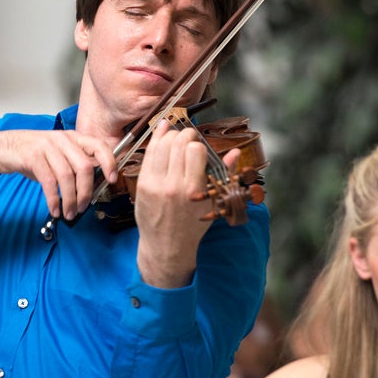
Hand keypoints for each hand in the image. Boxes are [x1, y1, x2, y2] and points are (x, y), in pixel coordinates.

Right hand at [0, 129, 116, 219]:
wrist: (3, 148)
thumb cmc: (33, 155)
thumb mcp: (58, 156)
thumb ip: (75, 166)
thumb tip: (91, 187)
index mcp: (73, 138)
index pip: (99, 146)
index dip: (109, 163)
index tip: (112, 179)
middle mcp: (62, 139)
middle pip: (84, 167)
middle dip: (86, 192)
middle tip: (83, 207)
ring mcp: (47, 146)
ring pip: (67, 177)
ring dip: (70, 200)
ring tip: (69, 213)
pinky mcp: (33, 156)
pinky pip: (49, 182)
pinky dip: (54, 199)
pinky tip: (55, 208)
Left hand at [134, 119, 239, 287]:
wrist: (166, 247)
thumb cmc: (192, 226)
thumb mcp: (212, 203)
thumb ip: (223, 174)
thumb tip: (236, 152)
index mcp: (193, 189)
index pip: (195, 150)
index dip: (198, 144)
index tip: (199, 147)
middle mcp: (173, 185)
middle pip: (178, 143)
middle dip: (185, 134)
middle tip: (189, 136)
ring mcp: (154, 184)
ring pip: (161, 145)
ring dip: (170, 135)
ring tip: (176, 136)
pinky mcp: (141, 184)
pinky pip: (148, 154)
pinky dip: (155, 139)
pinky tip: (161, 130)